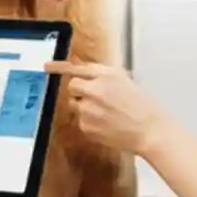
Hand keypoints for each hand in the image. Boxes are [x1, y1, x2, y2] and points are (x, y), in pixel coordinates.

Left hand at [44, 61, 176, 158]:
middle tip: (95, 98)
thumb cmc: (143, 106)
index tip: (46, 67)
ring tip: (106, 114)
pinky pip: (81, 121)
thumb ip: (104, 77)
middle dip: (80, 91)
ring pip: (75, 105)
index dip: (59, 67)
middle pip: (72, 86)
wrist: (150, 130)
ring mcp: (89, 109)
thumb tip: (88, 76)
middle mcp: (94, 89)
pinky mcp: (87, 126)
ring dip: (85, 107)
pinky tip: (107, 125)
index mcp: (106, 74)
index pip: (76, 68)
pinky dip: (90, 123)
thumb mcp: (125, 81)